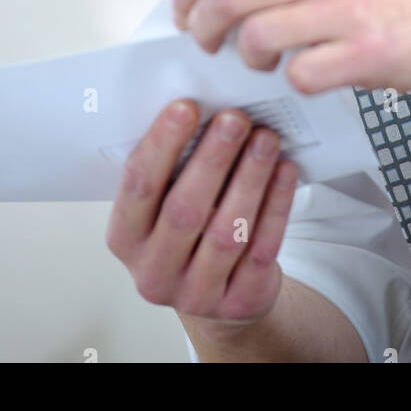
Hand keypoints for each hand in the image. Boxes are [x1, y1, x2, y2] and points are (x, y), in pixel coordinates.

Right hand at [105, 98, 297, 326]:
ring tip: (266, 139)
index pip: (138, 186)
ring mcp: (195, 294)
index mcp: (125, 237)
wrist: (216, 291)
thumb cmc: (185, 228)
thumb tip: (203, 105)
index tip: (186, 106)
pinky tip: (285, 171)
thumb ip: (172, 165)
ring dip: (249, 179)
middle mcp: (153, 271)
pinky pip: (261, 251)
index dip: (161, 145)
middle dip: (212, 159)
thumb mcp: (163, 203)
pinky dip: (276, 207)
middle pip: (184, 210)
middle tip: (235, 118)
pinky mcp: (239, 305)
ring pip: (226, 232)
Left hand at [172, 0, 410, 94]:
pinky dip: (295, 81)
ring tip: (263, 61)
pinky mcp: (365, 52)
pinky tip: (309, 74)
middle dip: (202, 29)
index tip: (184, 13)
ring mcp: (343, 7)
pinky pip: (301, 75)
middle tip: (209, 45)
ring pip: (255, 37)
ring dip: (247, 58)